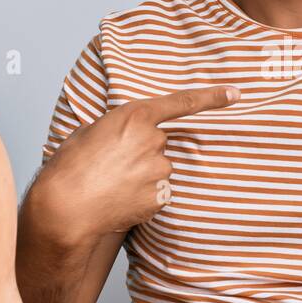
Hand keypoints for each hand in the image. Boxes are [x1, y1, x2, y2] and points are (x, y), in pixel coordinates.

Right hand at [34, 85, 239, 245]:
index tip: (234, 93)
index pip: (182, 103)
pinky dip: (142, 195)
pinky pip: (156, 192)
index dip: (211, 97)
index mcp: (135, 116)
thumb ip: (115, 127)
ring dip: (141, 175)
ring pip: (157, 169)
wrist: (66, 209)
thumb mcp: (87, 132)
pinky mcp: (160, 196)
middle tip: (111, 164)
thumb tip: (121, 137)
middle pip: (159, 142)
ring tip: (111, 184)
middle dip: (141, 151)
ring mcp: (159, 170)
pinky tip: (120, 198)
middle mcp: (154, 140)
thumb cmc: (69, 168)